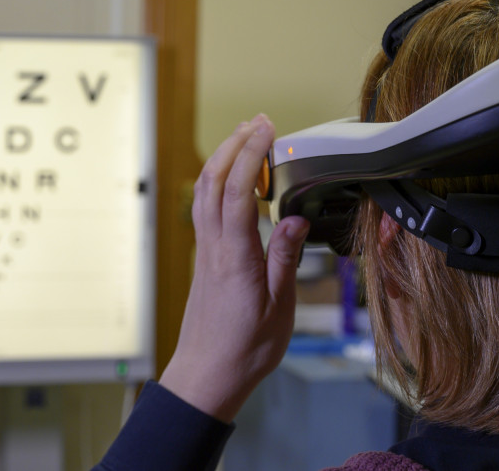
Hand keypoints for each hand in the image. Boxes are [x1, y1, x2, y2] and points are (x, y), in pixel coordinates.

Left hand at [159, 114, 309, 422]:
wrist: (206, 376)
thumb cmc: (244, 350)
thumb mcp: (278, 309)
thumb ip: (285, 261)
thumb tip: (294, 220)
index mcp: (235, 257)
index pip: (239, 192)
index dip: (251, 155)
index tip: (268, 130)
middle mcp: (214, 248)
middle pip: (214, 181)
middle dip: (234, 145)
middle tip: (258, 122)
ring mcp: (205, 252)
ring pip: (204, 192)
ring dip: (222, 159)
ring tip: (245, 139)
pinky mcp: (204, 259)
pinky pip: (205, 209)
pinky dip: (217, 183)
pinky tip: (232, 180)